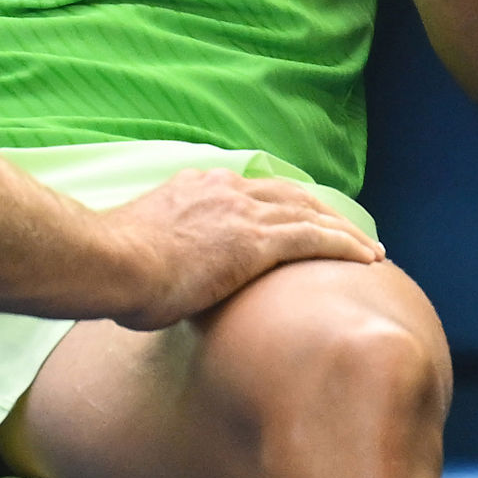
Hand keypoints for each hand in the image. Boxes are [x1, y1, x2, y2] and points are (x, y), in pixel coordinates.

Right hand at [98, 170, 382, 331]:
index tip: (300, 222)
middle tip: (348, 234)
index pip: (251, 191)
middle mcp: (222, 190)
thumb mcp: (136, 256)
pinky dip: (346, 246)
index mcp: (193, 189)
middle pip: (289, 196)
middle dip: (323, 214)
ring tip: (370, 251)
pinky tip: (369, 260)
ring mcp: (239, 212)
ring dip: (344, 232)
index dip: (283, 206)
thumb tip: (155, 288)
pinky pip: (314, 239)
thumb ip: (157, 260)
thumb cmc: (109, 272)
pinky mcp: (253, 240)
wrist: (107, 264)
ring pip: (310, 214)